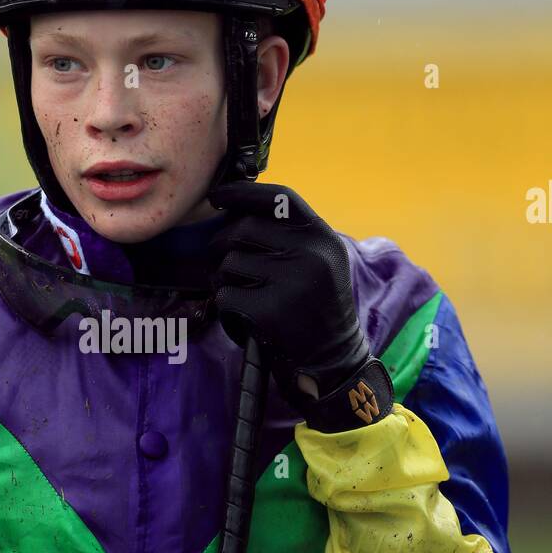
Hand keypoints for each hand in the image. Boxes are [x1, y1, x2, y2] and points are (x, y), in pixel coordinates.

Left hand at [207, 181, 371, 409]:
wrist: (335, 360)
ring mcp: (291, 281)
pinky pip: (225, 294)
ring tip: (238, 292)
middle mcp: (311, 253)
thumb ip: (290, 235)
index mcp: (322, 236)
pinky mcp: (270, 310)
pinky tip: (241, 317)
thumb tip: (236, 210)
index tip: (216, 196)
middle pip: (244, 228)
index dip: (243, 192)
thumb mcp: (320, 262)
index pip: (279, 198)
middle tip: (217, 259)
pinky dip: (224, 306)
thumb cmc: (317, 308)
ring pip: (229, 262)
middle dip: (220, 243)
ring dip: (222, 277)